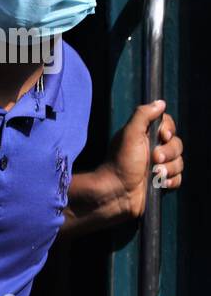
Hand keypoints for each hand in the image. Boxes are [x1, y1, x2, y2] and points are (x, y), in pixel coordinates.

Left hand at [109, 99, 183, 216]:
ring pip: (179, 163)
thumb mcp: (129, 134)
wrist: (115, 193)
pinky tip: (160, 184)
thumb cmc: (120, 162)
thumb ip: (143, 115)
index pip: (168, 126)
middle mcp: (152, 150)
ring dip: (169, 169)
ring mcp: (157, 167)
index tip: (162, 136)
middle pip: (177, 145)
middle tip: (154, 159)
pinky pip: (178, 179)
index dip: (169, 130)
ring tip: (154, 174)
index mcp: (144, 137)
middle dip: (168, 153)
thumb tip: (160, 102)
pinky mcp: (161, 182)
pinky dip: (171, 181)